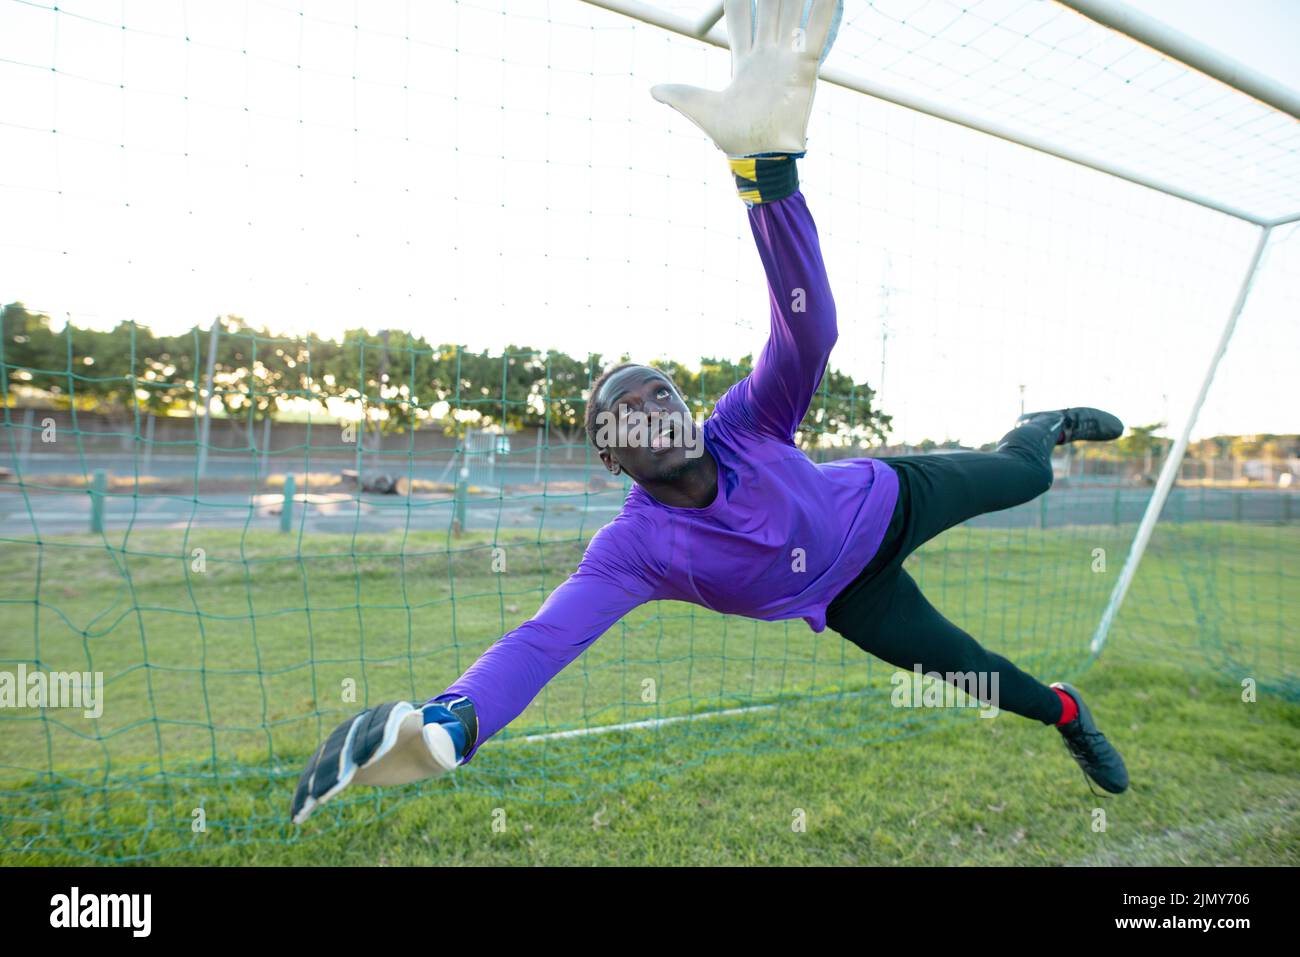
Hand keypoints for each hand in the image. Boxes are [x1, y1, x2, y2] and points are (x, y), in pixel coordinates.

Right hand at [290, 700, 466, 823]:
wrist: (418, 742)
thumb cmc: (433, 743)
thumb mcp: (439, 743)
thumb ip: (437, 739)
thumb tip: (434, 734)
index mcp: (391, 715)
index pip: (379, 725)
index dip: (370, 742)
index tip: (364, 762)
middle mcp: (364, 724)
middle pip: (346, 741)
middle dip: (337, 763)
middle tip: (331, 787)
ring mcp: (348, 741)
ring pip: (326, 758)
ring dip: (315, 781)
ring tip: (308, 803)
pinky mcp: (340, 762)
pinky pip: (320, 775)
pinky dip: (307, 794)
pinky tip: (298, 815)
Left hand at [651, 0, 843, 156]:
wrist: (758, 155)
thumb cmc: (732, 136)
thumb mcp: (698, 108)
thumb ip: (678, 94)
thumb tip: (651, 90)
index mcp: (745, 59)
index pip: (739, 16)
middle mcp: (768, 53)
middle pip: (767, 7)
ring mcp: (787, 57)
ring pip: (791, 11)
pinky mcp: (804, 66)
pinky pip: (817, 31)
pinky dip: (825, 8)